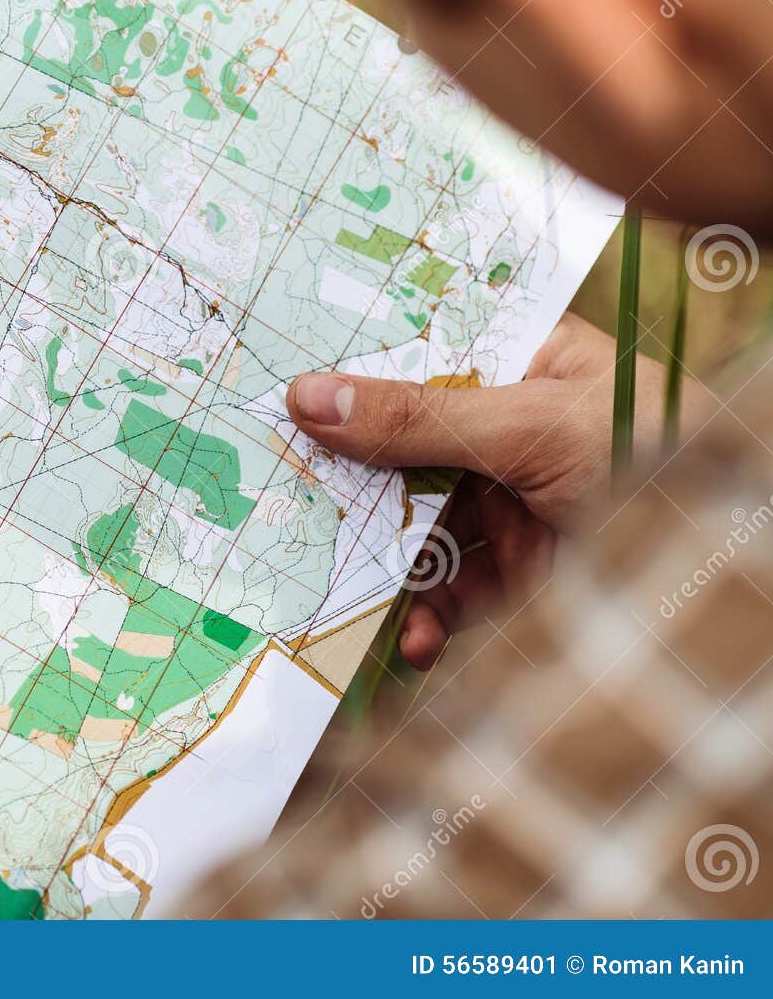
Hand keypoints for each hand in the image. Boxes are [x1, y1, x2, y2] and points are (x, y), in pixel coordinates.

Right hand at [286, 314, 699, 669]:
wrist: (735, 581)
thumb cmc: (658, 458)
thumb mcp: (534, 426)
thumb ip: (418, 419)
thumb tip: (308, 396)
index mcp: (524, 365)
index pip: (418, 358)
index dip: (348, 371)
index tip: (271, 381)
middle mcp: (510, 432)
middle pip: (400, 450)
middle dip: (345, 480)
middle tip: (278, 496)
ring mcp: (512, 507)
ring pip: (415, 529)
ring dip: (380, 566)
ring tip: (341, 594)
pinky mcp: (523, 579)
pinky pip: (451, 594)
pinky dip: (426, 620)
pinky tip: (417, 640)